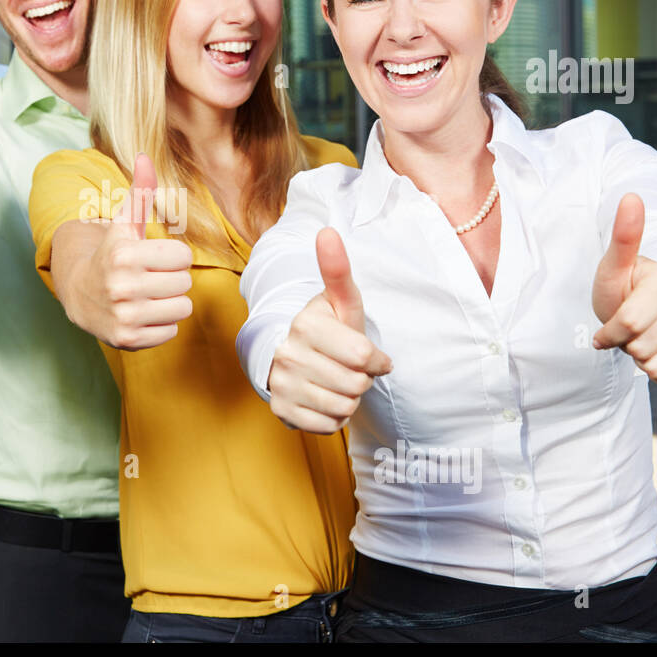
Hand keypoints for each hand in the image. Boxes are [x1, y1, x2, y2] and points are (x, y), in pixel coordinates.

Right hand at [72, 153, 192, 350]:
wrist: (79, 294)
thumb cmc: (112, 255)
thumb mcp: (124, 224)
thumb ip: (140, 192)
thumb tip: (145, 156)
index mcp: (123, 255)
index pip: (183, 258)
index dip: (172, 258)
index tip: (152, 259)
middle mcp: (121, 287)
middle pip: (184, 283)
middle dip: (171, 280)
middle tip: (149, 279)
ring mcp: (124, 316)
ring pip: (182, 308)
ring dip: (169, 303)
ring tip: (147, 297)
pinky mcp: (127, 339)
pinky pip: (170, 332)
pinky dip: (161, 325)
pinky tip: (142, 315)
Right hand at [267, 227, 391, 433]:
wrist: (294, 357)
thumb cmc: (330, 329)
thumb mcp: (342, 301)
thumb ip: (338, 269)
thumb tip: (327, 231)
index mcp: (306, 324)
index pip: (363, 357)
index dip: (375, 360)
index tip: (368, 355)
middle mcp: (288, 353)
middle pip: (356, 384)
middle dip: (361, 380)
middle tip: (348, 369)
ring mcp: (281, 382)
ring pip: (343, 407)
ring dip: (349, 399)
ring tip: (336, 382)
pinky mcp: (280, 409)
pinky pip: (327, 426)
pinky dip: (334, 418)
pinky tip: (324, 399)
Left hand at [592, 193, 656, 388]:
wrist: (641, 308)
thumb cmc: (620, 287)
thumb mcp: (612, 267)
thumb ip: (623, 237)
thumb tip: (630, 196)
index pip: (629, 324)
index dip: (609, 333)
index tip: (604, 329)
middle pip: (643, 348)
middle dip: (626, 346)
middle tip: (627, 332)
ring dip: (641, 361)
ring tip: (641, 340)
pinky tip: (656, 354)